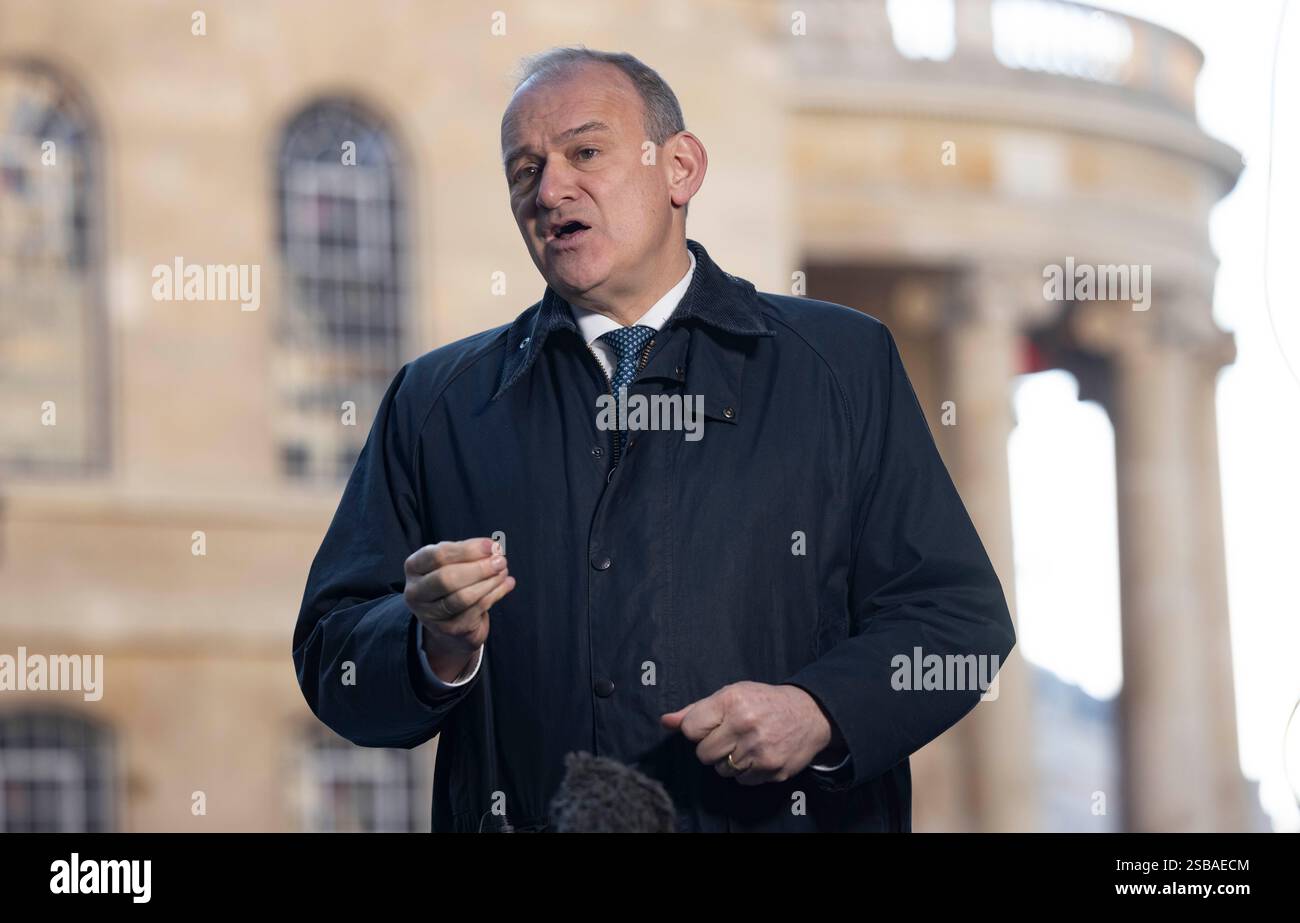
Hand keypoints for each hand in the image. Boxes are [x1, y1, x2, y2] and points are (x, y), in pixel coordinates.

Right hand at [404, 538, 514, 681]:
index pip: (437, 555)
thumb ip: (468, 553)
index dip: (467, 550)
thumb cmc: (451, 582)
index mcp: (413, 567)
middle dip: (479, 568)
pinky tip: (506, 584)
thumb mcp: (451, 562)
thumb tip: (493, 548)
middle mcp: (415, 592)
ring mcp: (430, 614)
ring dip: (489, 582)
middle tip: (501, 561)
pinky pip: (476, 610)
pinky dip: (495, 594)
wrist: (448, 623)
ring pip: (463, 597)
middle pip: (447, 578)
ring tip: (504, 571)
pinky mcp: (449, 629)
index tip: (491, 545)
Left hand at [660, 682, 833, 784]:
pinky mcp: (772, 769)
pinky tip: (757, 755)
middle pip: (703, 754)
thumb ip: (695, 710)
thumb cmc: (763, 702)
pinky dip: (746, 772)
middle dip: (712, 748)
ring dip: (729, 761)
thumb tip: (665, 722)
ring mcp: (760, 750)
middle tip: (729, 737)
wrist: (809, 714)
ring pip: (722, 770)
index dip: (697, 730)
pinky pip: (742, 781)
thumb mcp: (730, 695)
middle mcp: (745, 725)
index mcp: (732, 701)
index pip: (690, 730)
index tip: (711, 726)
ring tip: (745, 744)